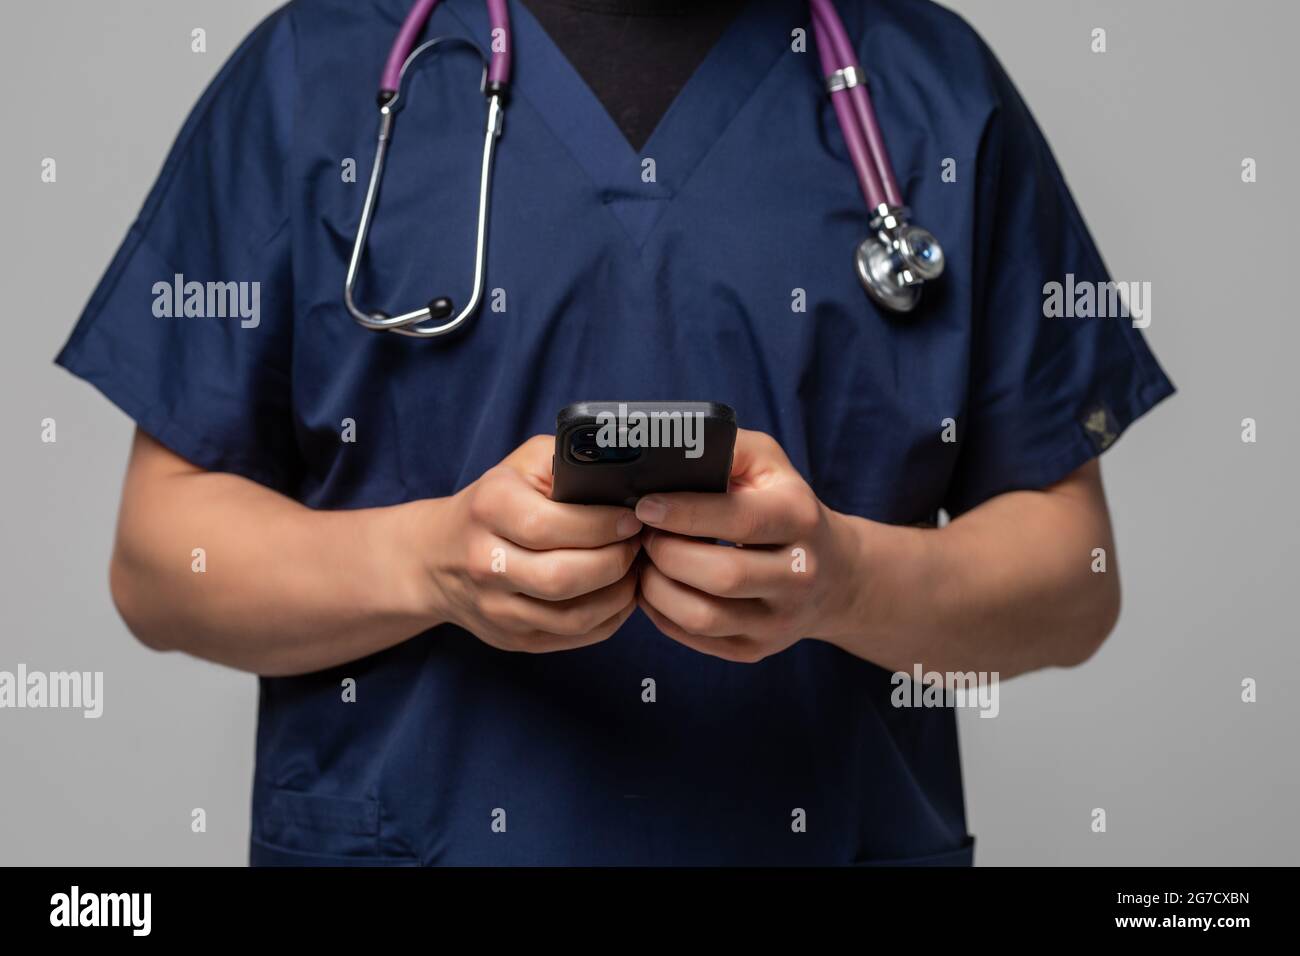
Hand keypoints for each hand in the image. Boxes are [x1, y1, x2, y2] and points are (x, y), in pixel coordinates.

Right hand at [417, 435, 642, 651]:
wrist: (436, 556)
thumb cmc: (494, 502)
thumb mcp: (524, 464)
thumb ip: (571, 461)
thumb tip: (625, 479)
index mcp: (490, 508)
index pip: (552, 526)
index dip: (603, 525)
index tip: (632, 519)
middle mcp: (486, 563)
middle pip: (564, 577)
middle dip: (617, 561)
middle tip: (637, 544)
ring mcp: (496, 608)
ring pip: (574, 616)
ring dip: (619, 595)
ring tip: (635, 570)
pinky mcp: (512, 638)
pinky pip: (573, 638)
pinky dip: (609, 619)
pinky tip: (620, 595)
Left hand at [635, 429, 862, 662]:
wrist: (834, 574)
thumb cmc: (785, 506)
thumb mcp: (769, 464)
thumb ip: (726, 449)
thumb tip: (671, 450)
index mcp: (799, 518)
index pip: (739, 519)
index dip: (684, 513)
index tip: (645, 505)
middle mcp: (798, 574)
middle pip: (720, 576)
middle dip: (666, 554)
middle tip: (642, 535)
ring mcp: (779, 620)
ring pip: (703, 616)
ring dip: (657, 589)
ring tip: (644, 562)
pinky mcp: (757, 649)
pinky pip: (696, 639)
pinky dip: (662, 614)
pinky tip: (656, 588)